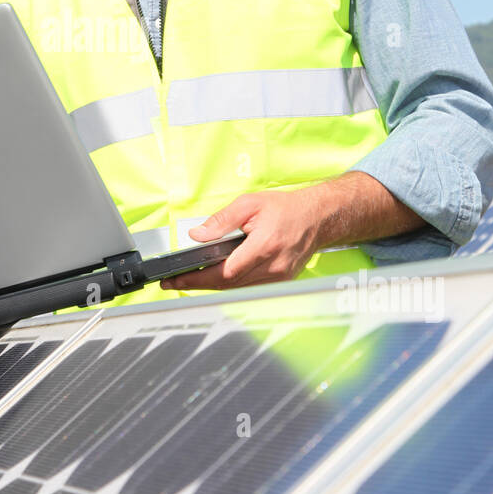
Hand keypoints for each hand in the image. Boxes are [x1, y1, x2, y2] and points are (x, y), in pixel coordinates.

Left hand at [160, 188, 325, 291]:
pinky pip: (249, 288)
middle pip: (227, 285)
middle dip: (198, 284)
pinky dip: (231, 284)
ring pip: (237, 289)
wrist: (318, 217)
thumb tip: (198, 235)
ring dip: (213, 286)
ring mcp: (279, 277)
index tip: (174, 280)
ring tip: (190, 279)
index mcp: (264, 246)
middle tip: (174, 282)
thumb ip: (221, 220)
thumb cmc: (285, 208)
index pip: (223, 272)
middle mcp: (273, 266)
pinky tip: (217, 278)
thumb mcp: (250, 203)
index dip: (196, 279)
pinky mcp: (282, 282)